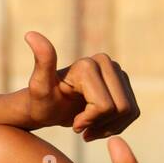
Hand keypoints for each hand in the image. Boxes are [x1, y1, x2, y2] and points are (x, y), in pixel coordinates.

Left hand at [24, 31, 138, 138]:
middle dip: (101, 124)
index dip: (89, 121)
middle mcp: (107, 63)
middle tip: (80, 127)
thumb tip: (30, 34)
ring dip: (108, 127)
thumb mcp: (39, 86)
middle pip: (121, 108)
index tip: (72, 124)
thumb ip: (41, 62)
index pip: (104, 106)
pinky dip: (116, 126)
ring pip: (129, 111)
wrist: (47, 108)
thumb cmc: (40, 101)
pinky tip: (97, 127)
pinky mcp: (124, 84)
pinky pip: (133, 112)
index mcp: (89, 65)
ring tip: (87, 128)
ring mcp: (118, 73)